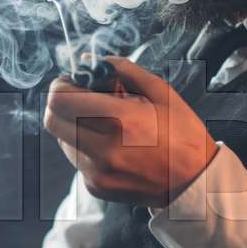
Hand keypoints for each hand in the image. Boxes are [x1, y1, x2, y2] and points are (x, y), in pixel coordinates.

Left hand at [43, 57, 216, 206]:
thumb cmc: (182, 134)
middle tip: (83, 99)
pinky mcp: (95, 186)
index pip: (60, 99)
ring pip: (62, 139)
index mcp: (120, 120)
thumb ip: (123, 71)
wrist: (194, 182)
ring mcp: (96, 171)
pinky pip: (76, 159)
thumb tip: (89, 61)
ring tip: (105, 125)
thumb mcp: (161, 91)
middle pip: (52, 119)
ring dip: (74, 125)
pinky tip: (112, 145)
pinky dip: (85, 147)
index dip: (62, 85)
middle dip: (62, 104)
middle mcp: (103, 149)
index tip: (76, 82)